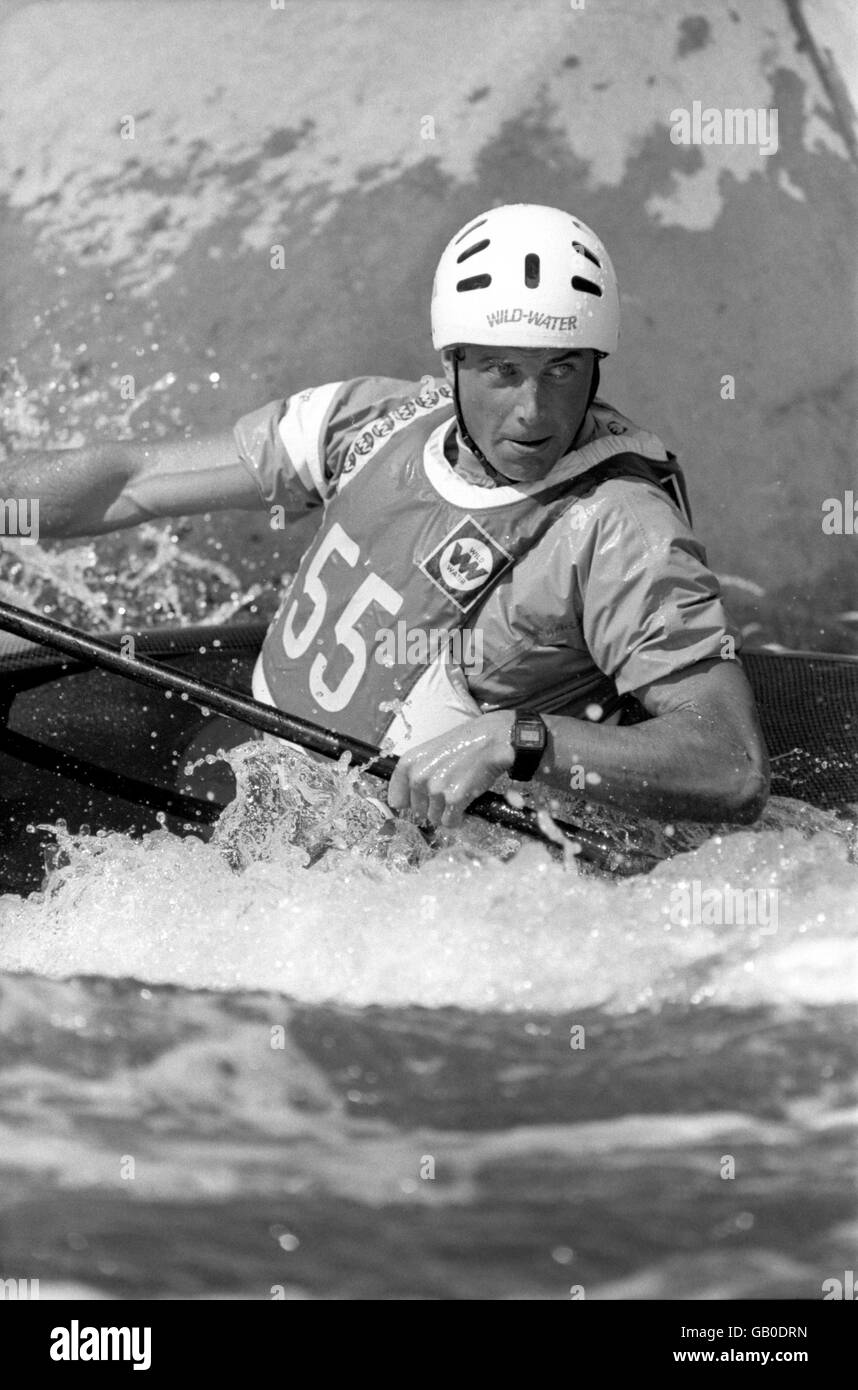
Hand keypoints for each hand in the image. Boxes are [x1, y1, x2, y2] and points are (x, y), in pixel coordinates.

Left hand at [387, 711, 515, 828]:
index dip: (411, 802)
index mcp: (408, 762)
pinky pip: (450, 822)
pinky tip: (466, 805)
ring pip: (434, 818)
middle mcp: (418, 776)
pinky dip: (459, 819)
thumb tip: (406, 800)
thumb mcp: (431, 751)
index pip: (396, 799)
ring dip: (447, 812)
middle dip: (433, 806)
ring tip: (460, 794)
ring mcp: (435, 788)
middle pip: (418, 811)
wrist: (492, 738)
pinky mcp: (454, 799)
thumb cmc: (464, 743)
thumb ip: (417, 773)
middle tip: (449, 791)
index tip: (422, 801)